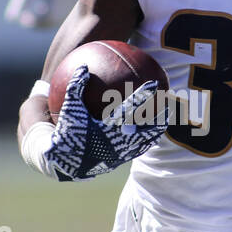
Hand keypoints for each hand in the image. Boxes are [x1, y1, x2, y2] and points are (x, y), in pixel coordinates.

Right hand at [43, 66, 167, 179]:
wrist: (63, 164)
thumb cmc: (66, 133)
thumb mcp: (69, 109)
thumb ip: (76, 87)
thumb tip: (83, 67)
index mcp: (108, 128)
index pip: (130, 109)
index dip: (143, 96)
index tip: (154, 85)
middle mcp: (118, 141)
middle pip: (147, 129)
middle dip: (160, 118)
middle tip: (168, 106)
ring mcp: (121, 153)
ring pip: (146, 142)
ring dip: (156, 131)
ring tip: (163, 122)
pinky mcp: (119, 161)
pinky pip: (137, 151)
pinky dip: (144, 142)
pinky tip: (147, 136)